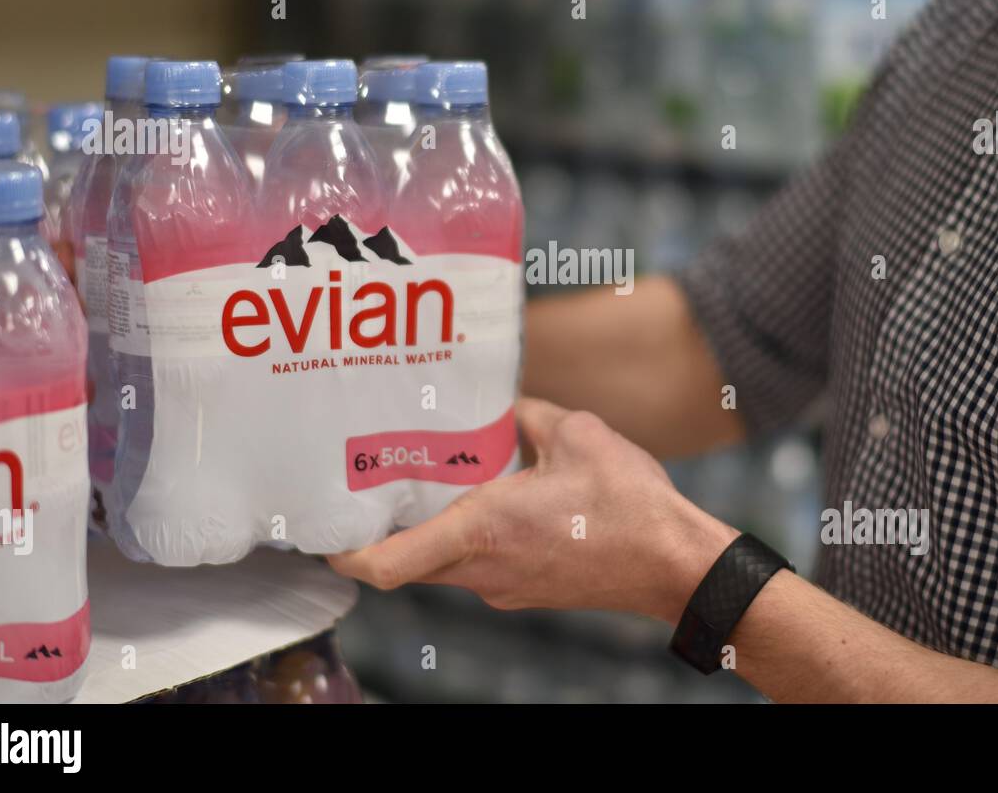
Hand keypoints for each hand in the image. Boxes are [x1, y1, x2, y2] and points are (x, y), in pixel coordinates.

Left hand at [328, 397, 738, 623]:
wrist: (673, 564)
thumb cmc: (628, 506)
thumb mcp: (576, 433)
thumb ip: (528, 415)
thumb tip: (507, 405)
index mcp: (482, 530)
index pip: (386, 565)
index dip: (345, 554)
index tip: (324, 533)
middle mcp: (483, 570)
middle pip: (408, 560)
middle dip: (388, 528)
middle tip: (378, 484)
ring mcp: (505, 587)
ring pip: (445, 561)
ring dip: (434, 527)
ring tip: (439, 479)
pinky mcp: (527, 591)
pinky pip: (479, 565)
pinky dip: (472, 536)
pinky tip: (495, 497)